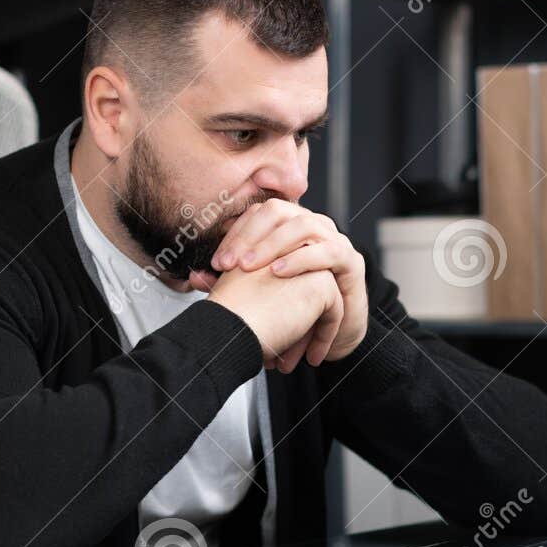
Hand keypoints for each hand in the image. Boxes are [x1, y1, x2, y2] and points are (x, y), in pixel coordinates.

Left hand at [210, 200, 368, 366]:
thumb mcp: (259, 294)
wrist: (334, 335)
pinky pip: (327, 251)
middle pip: (278, 212)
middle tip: (229, 264)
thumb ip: (230, 283)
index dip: (235, 234)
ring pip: (303, 225)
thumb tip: (194, 277)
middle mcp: (312, 226)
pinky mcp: (351, 261)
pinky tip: (278, 273)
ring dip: (273, 245)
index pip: (257, 215)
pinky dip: (300, 259)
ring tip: (250, 268)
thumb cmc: (296, 309)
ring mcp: (334, 240)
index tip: (217, 262)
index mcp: (288, 228)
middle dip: (250, 236)